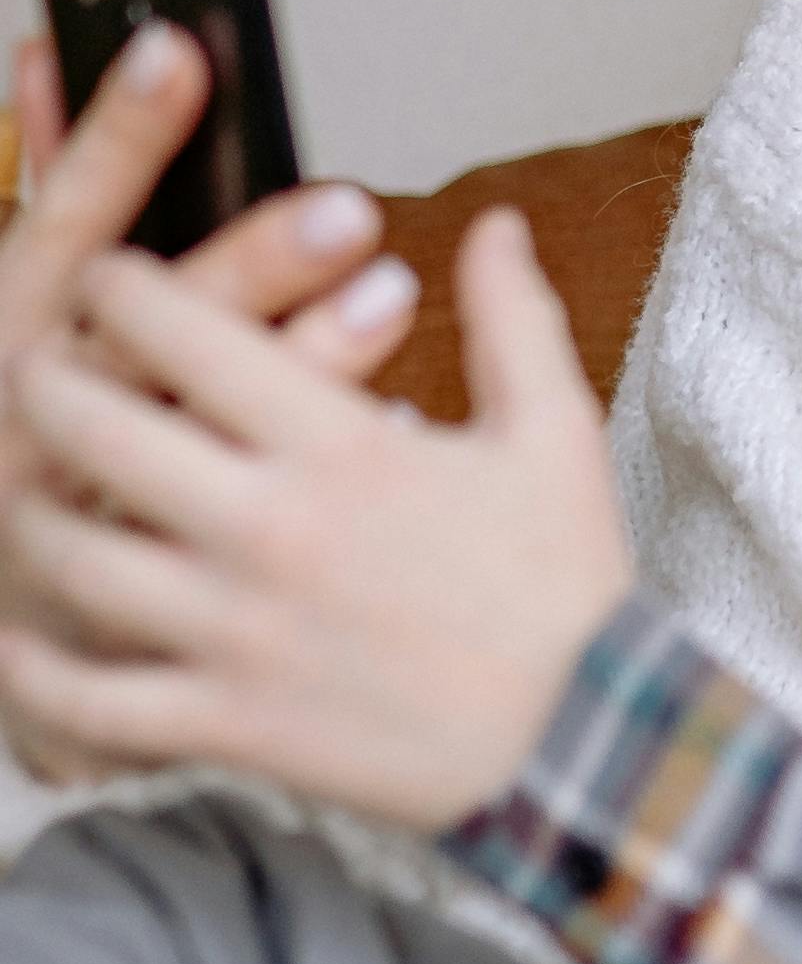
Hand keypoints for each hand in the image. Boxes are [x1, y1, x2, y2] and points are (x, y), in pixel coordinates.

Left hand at [0, 206, 632, 829]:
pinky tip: (22, 636)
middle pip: (93, 429)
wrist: (584, 742)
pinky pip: (87, 699)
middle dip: (49, 382)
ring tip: (33, 488)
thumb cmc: (569, 585)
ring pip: (71, 558)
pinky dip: (35, 668)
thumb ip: (511, 315)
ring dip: (34, 512)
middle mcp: (268, 529)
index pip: (187, 333)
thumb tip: (495, 221)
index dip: (123, 290)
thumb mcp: (556, 430)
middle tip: (43, 369)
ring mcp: (237, 632)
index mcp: (341, 446)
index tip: (111, 280)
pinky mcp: (228, 723)